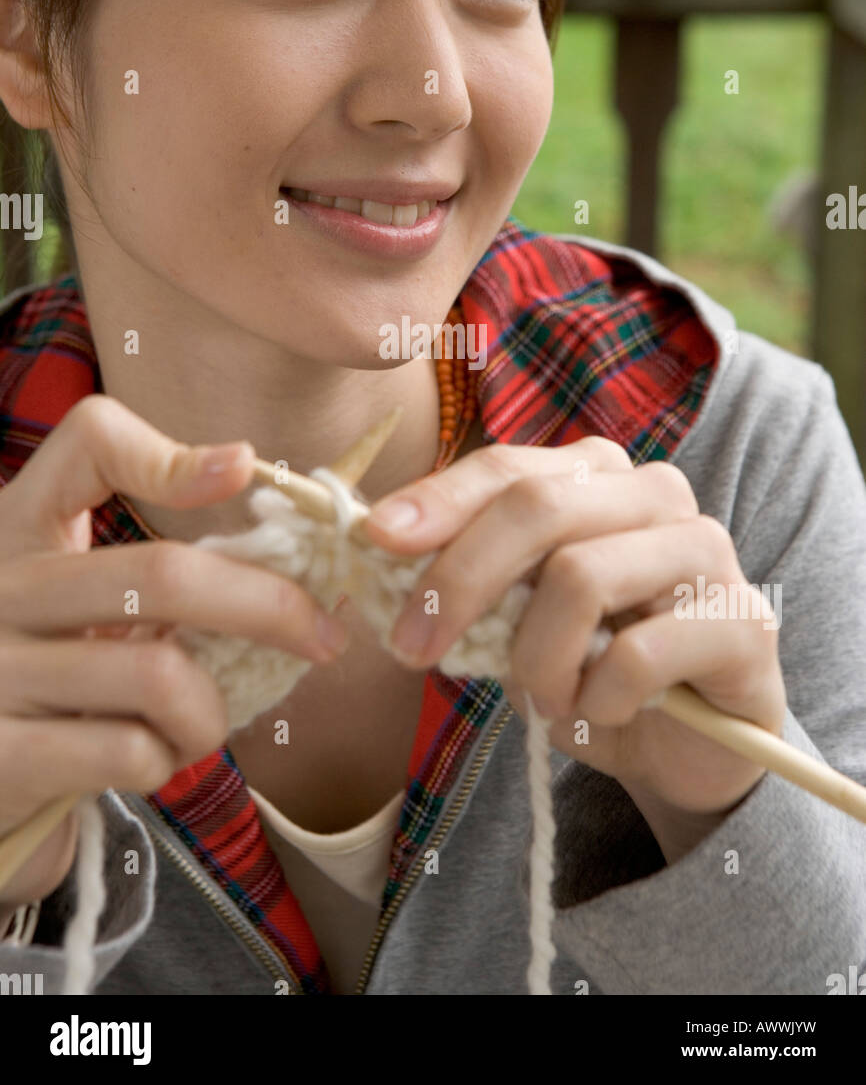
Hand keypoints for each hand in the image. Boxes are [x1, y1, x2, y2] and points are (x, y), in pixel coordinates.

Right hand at [0, 395, 347, 910]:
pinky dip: (167, 761)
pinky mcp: (1, 756)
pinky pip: (129, 751)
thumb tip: (262, 507)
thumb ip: (146, 568)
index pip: (89, 441)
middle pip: (165, 574)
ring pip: (159, 676)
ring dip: (211, 712)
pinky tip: (152, 759)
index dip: (172, 453)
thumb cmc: (48, 679)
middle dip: (269, 608)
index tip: (242, 469)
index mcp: (21, 529)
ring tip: (203, 725)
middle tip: (324, 638)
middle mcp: (1, 588)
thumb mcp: (73, 600)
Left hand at [363, 439, 785, 856]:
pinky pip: (637, 653)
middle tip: (413, 648)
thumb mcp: (515, 618)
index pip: (509, 468)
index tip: (377, 539)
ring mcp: (707, 550)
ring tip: (544, 699)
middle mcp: (656, 494)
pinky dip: (595, 698)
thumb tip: (381, 555)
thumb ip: (473, 578)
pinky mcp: (743, 621)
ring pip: (581, 576)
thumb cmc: (589, 666)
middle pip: (539, 507)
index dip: (439, 500)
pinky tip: (601, 712)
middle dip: (461, 578)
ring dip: (536, 658)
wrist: (686, 746)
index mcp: (597, 476)